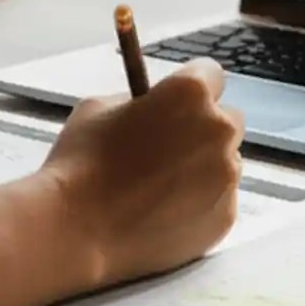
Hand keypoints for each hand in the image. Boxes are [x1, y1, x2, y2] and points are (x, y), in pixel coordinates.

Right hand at [42, 58, 244, 287]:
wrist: (77, 231)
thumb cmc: (80, 163)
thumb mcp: (99, 108)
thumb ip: (138, 101)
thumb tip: (152, 109)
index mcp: (190, 93)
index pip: (211, 74)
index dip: (191, 88)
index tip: (177, 102)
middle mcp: (219, 131)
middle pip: (227, 121)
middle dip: (203, 129)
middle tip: (167, 148)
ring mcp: (226, 177)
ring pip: (225, 164)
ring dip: (202, 168)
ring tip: (158, 188)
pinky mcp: (225, 216)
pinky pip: (219, 201)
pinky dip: (199, 204)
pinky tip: (163, 213)